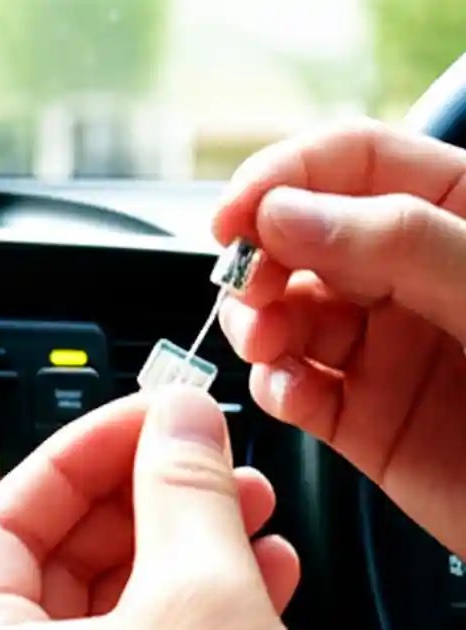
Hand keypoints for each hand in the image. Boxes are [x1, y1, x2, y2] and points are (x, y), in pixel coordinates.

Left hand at [0, 387, 337, 629]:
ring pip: (109, 614)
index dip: (84, 451)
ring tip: (248, 508)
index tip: (148, 412)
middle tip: (204, 453)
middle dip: (145, 500)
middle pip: (58, 562)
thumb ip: (183, 492)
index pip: (4, 519)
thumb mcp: (203, 610)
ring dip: (183, 552)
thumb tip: (178, 418)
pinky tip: (258, 577)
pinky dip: (195, 615)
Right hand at [213, 119, 465, 555]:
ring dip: (258, 322)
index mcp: (457, 217)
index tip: (234, 215)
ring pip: (285, 312)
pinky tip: (292, 392)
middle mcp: (411, 276)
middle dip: (260, 258)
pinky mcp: (365, 419)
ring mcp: (385, 347)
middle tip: (247, 287)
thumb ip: (400, 243)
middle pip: (300, 236)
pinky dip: (277, 387)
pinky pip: (296, 389)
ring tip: (267, 344)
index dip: (283, 175)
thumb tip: (283, 214)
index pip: (352, 162)